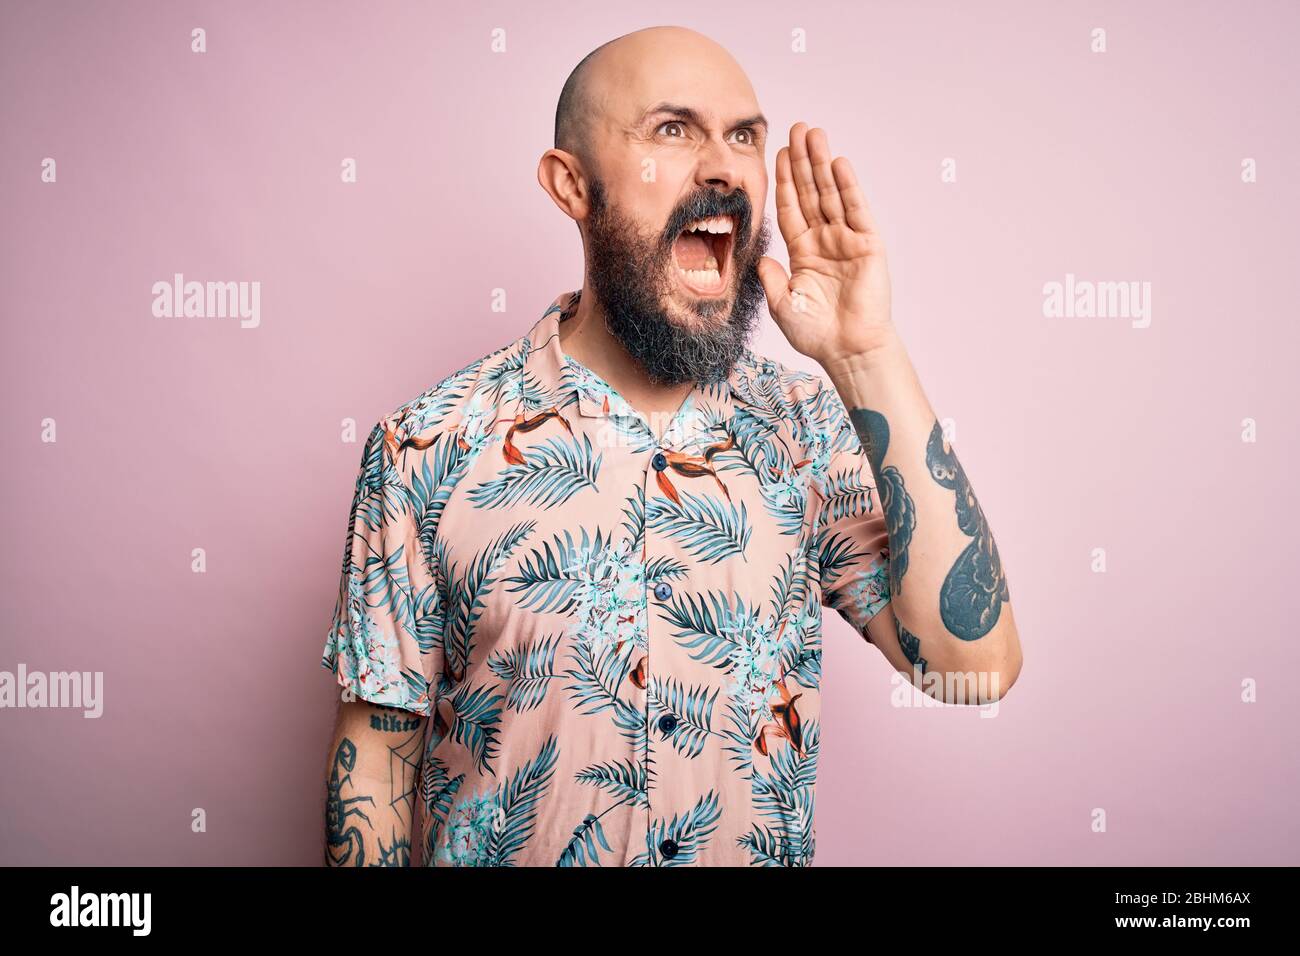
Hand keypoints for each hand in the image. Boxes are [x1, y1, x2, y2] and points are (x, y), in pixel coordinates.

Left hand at [757, 123, 897, 364]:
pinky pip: (856, 209)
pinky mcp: (868, 244)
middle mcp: (824, 240)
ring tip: (815, 134)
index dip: (784, 181)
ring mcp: (847, 240)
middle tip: (796, 128)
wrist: (848, 349)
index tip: (777, 154)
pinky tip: (838, 164)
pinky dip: (848, 186)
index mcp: (803, 252)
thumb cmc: (816, 333)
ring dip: (822, 164)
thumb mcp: (781, 304)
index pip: (791, 208)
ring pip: (831, 194)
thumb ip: (770, 278)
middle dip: (803, 161)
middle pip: (810, 192)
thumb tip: (760, 256)